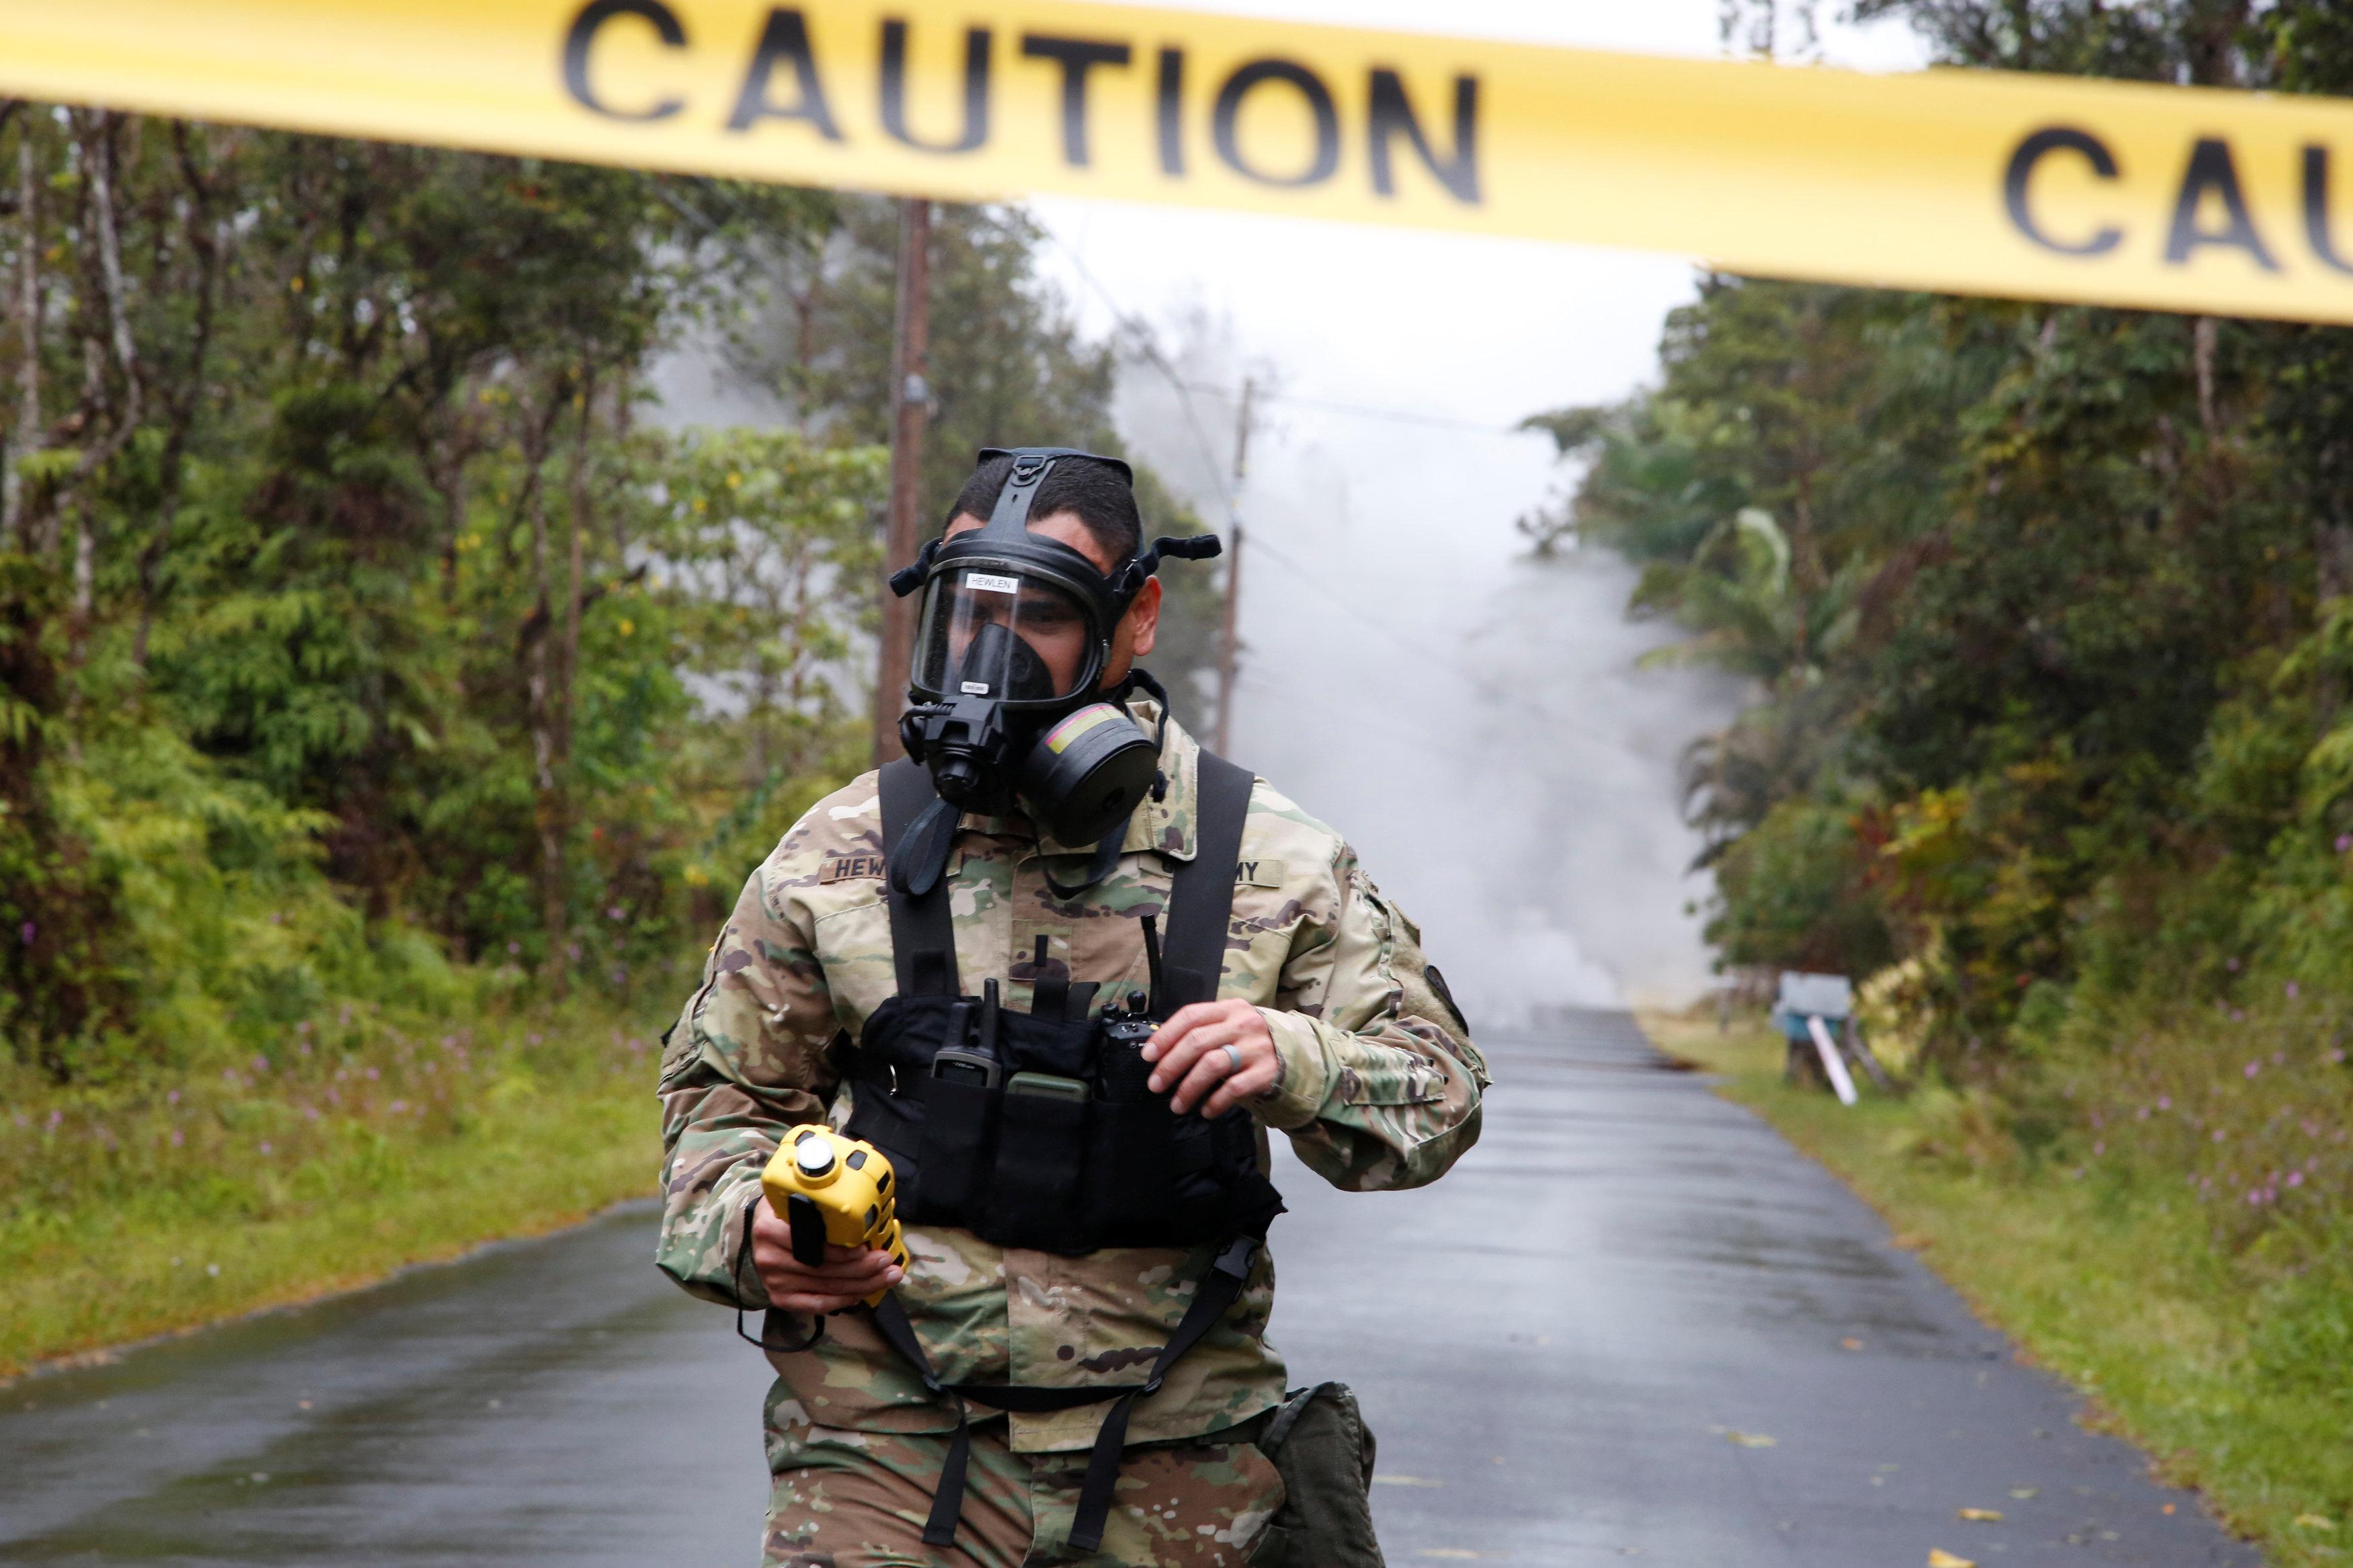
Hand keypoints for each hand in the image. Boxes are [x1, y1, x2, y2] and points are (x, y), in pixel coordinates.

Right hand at [749, 1195, 904, 1312]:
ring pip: (826, 1287)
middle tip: (887, 1262)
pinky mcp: (780, 1298)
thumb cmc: (783, 1213)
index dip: (840, 1250)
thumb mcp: (790, 1197)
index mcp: (770, 1229)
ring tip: (887, 1276)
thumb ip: (814, 1201)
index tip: (866, 1248)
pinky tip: (862, 1293)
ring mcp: (774, 1281)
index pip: (810, 1244)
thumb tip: (858, 1202)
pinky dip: (842, 1300)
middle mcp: (769, 1258)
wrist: (756, 1235)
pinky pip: (816, 1304)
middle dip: (862, 1268)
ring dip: (861, 1285)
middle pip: (824, 1269)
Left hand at [1142, 1000, 1280, 1117]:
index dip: (1165, 1036)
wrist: (1294, 1051)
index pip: (1190, 1016)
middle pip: (1197, 1042)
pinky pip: (1234, 1088)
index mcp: (1228, 1008)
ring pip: (1212, 1065)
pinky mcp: (1266, 1072)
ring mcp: (1255, 1047)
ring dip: (1189, 1088)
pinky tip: (1205, 1110)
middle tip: (1156, 1085)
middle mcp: (1242, 1024)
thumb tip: (1160, 1052)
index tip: (1148, 1056)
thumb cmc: (1249, 1040)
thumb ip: (1202, 1031)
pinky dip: (1215, 1102)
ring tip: (1177, 1104)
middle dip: (1170, 1066)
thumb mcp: (1229, 1024)